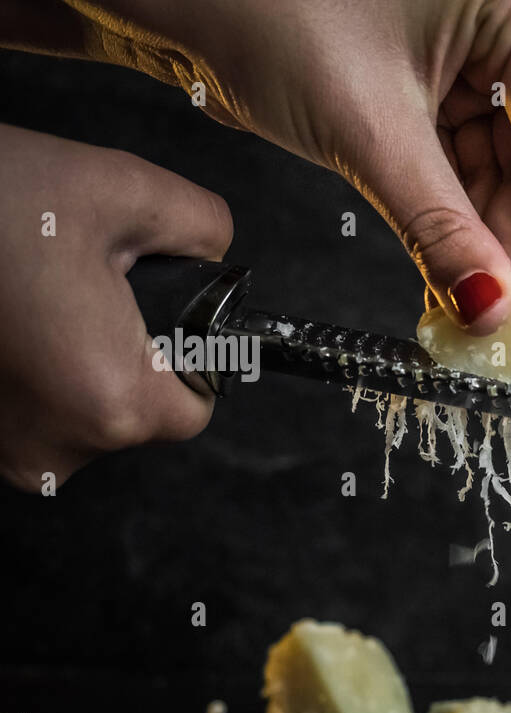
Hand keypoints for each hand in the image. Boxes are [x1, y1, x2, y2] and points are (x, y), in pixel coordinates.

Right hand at [0, 124, 232, 490]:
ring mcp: (7, 453)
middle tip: (77, 283)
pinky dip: (30, 370)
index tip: (155, 308)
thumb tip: (217, 254)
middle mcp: (57, 449)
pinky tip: (9, 320)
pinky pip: (32, 410)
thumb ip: (202, 226)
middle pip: (138, 410)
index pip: (197, 404)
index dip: (187, 351)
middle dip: (125, 347)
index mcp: (111, 401)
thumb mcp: (119, 187)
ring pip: (82, 410)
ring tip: (32, 296)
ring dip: (73, 357)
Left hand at [51, 0, 510, 332]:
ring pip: (491, 171)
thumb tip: (489, 301)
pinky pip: (451, 168)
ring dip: (481, 244)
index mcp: (507, 2)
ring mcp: (455, 57)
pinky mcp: (418, 88)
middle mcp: (491, 26)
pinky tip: (448, 278)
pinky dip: (447, 225)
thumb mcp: (369, 126)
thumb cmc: (262, 4)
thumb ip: (439, 222)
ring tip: (475, 309)